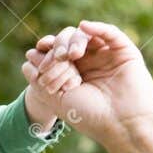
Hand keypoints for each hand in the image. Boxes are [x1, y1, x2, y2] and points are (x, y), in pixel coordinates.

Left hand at [21, 20, 152, 152]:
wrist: (122, 126)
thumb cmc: (91, 118)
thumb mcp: (59, 101)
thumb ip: (41, 81)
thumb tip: (27, 60)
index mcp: (74, 75)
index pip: (56, 54)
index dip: (45, 52)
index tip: (33, 54)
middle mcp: (90, 64)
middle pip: (68, 41)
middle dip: (58, 46)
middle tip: (57, 58)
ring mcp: (107, 56)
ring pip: (86, 35)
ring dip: (73, 40)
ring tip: (71, 55)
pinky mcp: (124, 52)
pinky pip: (110, 33)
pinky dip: (97, 27)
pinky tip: (85, 28)